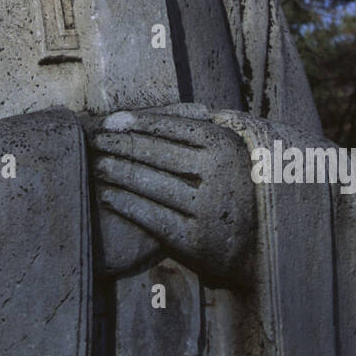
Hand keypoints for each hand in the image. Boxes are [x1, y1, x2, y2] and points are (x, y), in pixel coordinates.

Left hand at [88, 106, 255, 286]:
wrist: (262, 242)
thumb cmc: (235, 185)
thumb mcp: (228, 150)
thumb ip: (196, 128)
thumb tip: (146, 113)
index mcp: (224, 144)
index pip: (170, 127)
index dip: (135, 123)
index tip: (109, 122)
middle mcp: (218, 173)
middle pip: (155, 153)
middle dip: (119, 145)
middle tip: (94, 141)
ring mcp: (208, 208)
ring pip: (150, 184)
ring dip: (117, 172)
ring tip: (97, 165)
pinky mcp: (197, 240)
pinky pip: (153, 217)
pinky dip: (126, 205)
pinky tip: (108, 196)